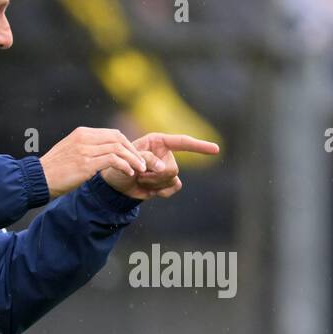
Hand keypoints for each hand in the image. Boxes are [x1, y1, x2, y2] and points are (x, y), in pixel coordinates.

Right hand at [39, 127, 147, 198]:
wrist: (38, 178)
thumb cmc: (54, 170)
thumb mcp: (70, 152)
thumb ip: (86, 149)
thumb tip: (102, 153)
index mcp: (82, 133)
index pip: (112, 134)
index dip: (127, 145)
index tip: (134, 156)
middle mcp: (84, 138)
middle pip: (118, 138)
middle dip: (133, 151)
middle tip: (142, 163)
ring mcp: (85, 150)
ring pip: (118, 148)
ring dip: (133, 159)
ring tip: (141, 169)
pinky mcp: (86, 163)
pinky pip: (113, 160)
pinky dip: (124, 165)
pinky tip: (129, 172)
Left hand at [100, 132, 219, 199]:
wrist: (116, 184)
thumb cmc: (119, 165)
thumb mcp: (129, 158)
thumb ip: (147, 159)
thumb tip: (164, 168)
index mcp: (159, 141)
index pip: (183, 142)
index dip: (200, 146)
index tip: (216, 150)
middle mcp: (166, 153)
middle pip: (173, 168)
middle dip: (155, 176)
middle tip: (139, 175)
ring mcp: (168, 168)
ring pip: (172, 179)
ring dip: (154, 183)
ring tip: (141, 180)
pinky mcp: (168, 182)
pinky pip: (175, 187)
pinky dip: (162, 191)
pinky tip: (151, 191)